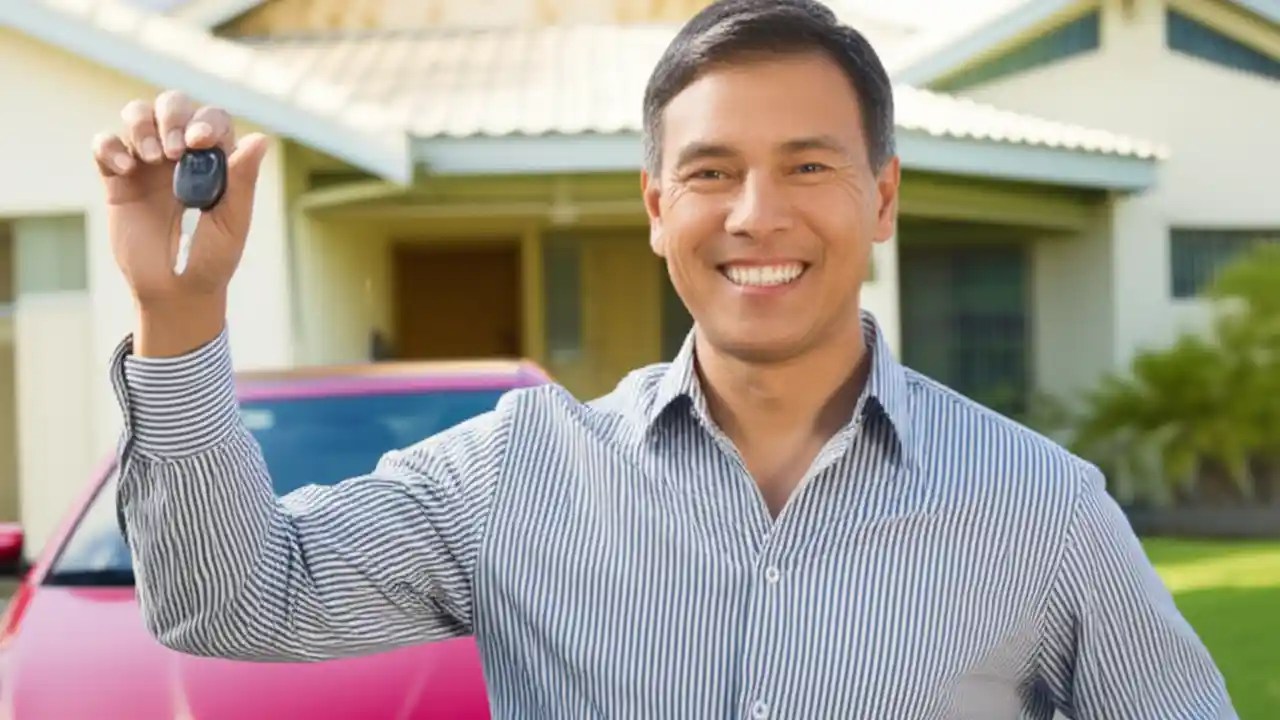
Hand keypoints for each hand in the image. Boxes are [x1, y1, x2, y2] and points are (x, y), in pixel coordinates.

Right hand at [92, 90, 268, 309]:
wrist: (174, 289)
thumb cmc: (213, 257)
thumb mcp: (232, 221)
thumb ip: (242, 181)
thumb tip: (262, 139)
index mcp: (216, 159)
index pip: (211, 119)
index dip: (205, 121)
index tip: (199, 143)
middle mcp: (183, 153)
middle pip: (172, 105)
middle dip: (172, 116)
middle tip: (175, 152)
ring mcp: (149, 162)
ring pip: (137, 115)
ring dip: (142, 125)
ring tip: (152, 158)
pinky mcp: (118, 177)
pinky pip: (106, 144)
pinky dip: (111, 147)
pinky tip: (125, 169)